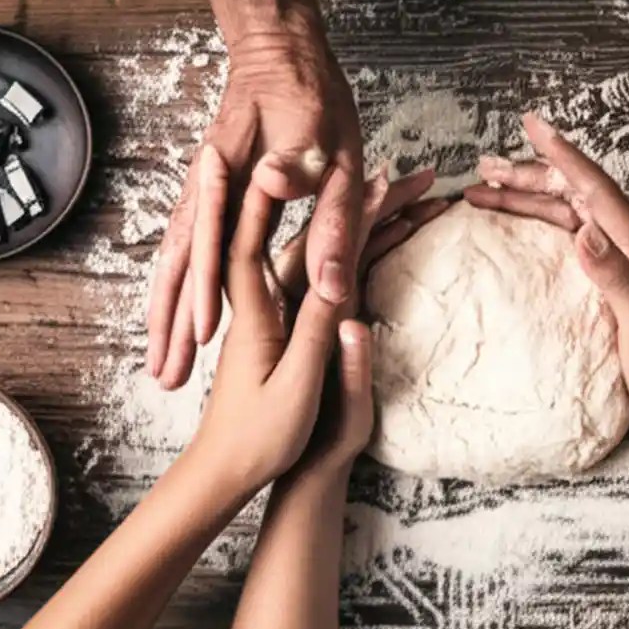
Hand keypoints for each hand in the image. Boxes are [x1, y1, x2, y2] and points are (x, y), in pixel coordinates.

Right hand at [147, 27, 364, 387]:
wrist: (279, 52)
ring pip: (172, 262)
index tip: (203, 339)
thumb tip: (328, 282)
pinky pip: (181, 250)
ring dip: (164, 313)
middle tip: (164, 377)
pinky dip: (172, 287)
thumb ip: (327, 214)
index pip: (214, 247)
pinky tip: (170, 312)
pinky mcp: (206, 197)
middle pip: (178, 267)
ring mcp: (200, 195)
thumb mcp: (335, 154)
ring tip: (160, 362)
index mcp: (235, 182)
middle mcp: (206, 192)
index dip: (208, 293)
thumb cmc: (313, 98)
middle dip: (171, 325)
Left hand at [200, 165, 450, 482]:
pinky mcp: (290, 322)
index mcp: (257, 313)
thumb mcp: (294, 391)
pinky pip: (323, 272)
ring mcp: (279, 310)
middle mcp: (266, 302)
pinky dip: (351, 246)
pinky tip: (372, 230)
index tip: (306, 160)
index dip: (278, 198)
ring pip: (318, 249)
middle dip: (350, 198)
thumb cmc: (257, 439)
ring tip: (400, 190)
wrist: (228, 469)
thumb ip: (316, 339)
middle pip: (306, 234)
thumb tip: (343, 288)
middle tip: (397, 172)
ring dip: (357, 217)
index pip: (258, 240)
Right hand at [468, 114, 628, 413]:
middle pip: (572, 192)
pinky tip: (514, 217)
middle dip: (528, 173)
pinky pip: (563, 231)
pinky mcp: (603, 270)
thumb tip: (583, 231)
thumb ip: (617, 278)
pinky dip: (535, 218)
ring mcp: (615, 253)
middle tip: (485, 166)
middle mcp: (628, 240)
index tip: (534, 126)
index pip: (594, 189)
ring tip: (484, 188)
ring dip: (526, 195)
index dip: (563, 155)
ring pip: (564, 209)